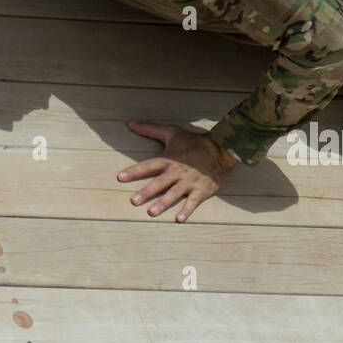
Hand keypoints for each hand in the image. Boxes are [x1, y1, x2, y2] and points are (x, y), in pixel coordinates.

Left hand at [118, 120, 237, 222]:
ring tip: (151, 212)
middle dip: (146, 192)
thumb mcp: (172, 132)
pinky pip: (193, 201)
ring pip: (174, 194)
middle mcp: (177, 172)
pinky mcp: (201, 190)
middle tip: (134, 201)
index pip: (148, 166)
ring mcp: (189, 182)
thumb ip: (149, 129)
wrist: (221, 149)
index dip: (134, 171)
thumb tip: (130, 123)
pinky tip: (179, 219)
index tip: (120, 177)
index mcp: (168, 159)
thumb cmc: (194, 142)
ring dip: (163, 203)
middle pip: (159, 183)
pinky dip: (187, 210)